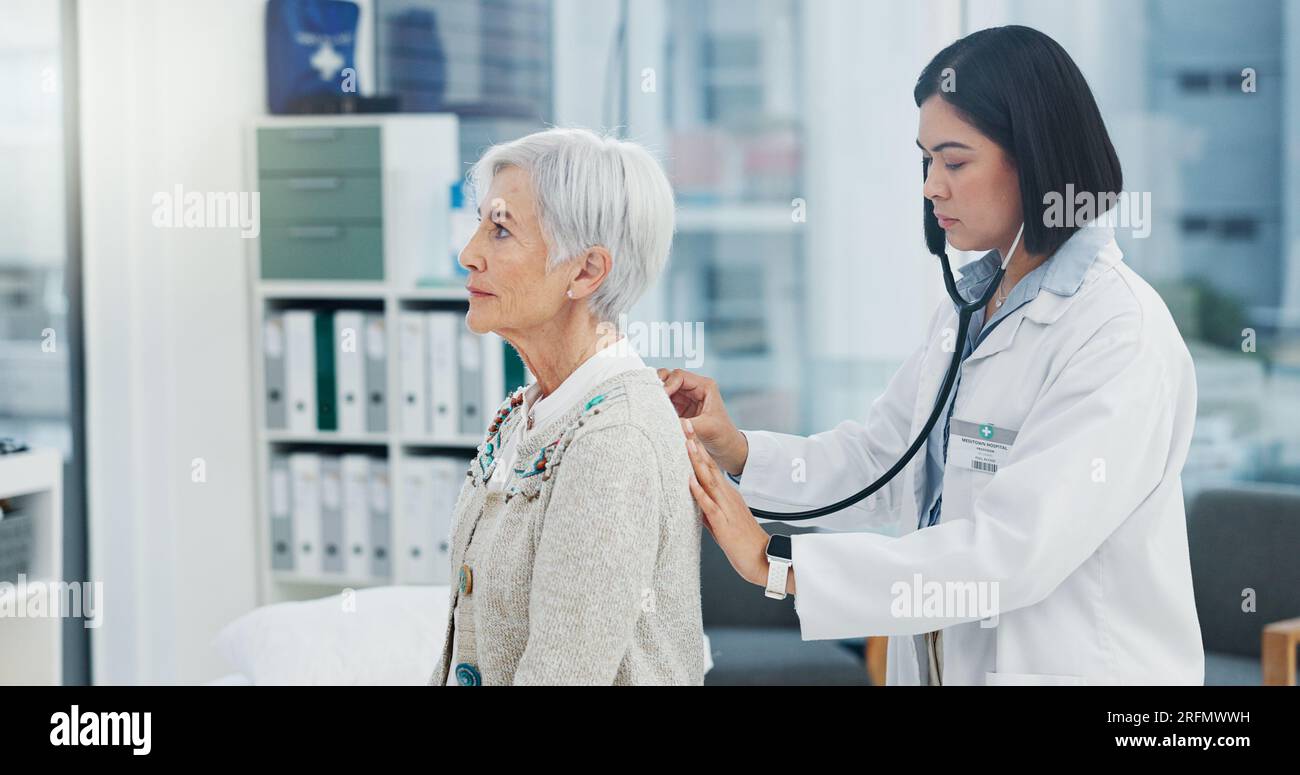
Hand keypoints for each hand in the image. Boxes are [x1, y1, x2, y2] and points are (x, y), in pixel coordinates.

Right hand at [658, 368, 747, 475]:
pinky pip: (664, 401)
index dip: (667, 384)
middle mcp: (694, 388)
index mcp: (705, 386)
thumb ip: (687, 424)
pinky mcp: (679, 408)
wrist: (727, 449)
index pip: (679, 376)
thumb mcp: (707, 429)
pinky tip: (652, 412)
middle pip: (669, 378)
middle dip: (658, 386)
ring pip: (664, 389)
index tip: (659, 397)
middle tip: (648, 398)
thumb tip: (666, 422)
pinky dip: (656, 405)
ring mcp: (685, 398)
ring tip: (648, 405)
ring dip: (656, 396)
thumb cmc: (723, 436)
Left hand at [683, 419, 770, 587]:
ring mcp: (727, 508)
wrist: (764, 562)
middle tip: (685, 424)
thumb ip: (709, 511)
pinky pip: (710, 506)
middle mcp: (728, 497)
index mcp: (727, 495)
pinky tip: (690, 480)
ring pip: (709, 481)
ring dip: (697, 462)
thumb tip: (695, 502)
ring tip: (687, 443)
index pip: (710, 468)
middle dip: (696, 446)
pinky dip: (699, 492)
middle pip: (709, 467)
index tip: (687, 432)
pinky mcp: (724, 524)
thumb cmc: (743, 544)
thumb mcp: (722, 523)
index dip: (698, 449)